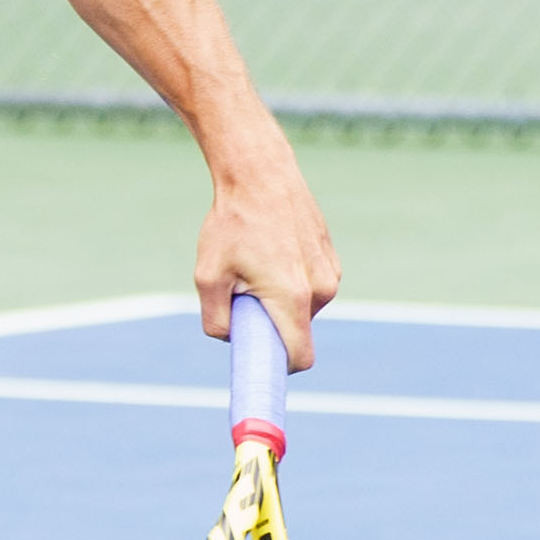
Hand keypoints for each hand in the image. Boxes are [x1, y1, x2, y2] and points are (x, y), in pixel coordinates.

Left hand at [195, 136, 339, 372]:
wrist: (261, 173)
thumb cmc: (232, 222)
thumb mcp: (208, 276)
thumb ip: (217, 320)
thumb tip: (232, 338)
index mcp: (292, 297)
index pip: (300, 357)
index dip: (281, 367)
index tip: (263, 364)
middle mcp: (320, 288)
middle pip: (297, 331)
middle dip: (272, 324)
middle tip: (244, 294)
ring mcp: (330, 272)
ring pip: (303, 309)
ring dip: (281, 301)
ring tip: (257, 265)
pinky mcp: (331, 258)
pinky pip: (310, 287)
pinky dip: (291, 281)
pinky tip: (272, 252)